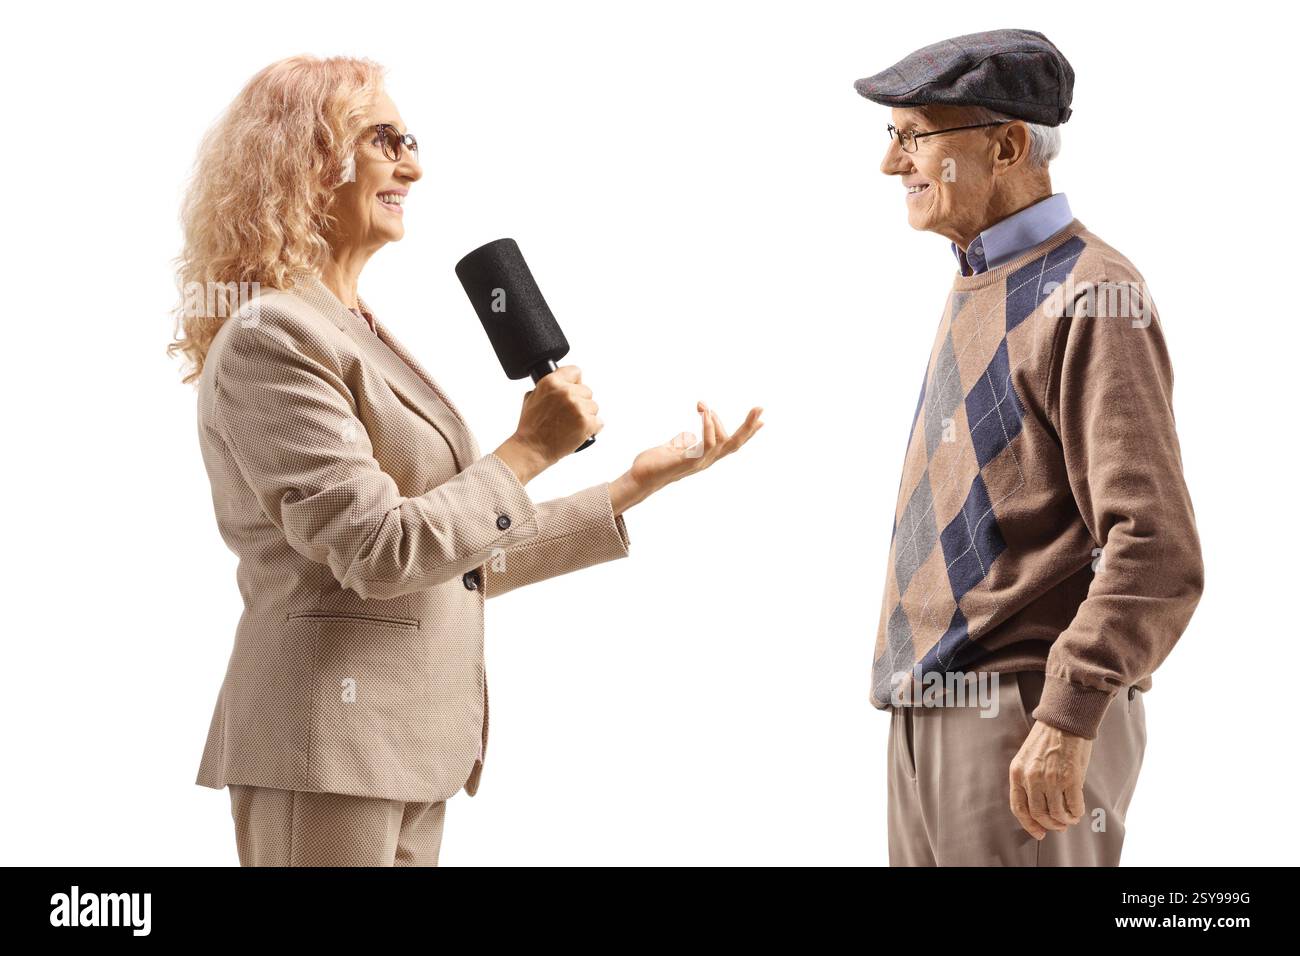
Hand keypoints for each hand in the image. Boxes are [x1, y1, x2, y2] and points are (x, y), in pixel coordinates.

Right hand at [494, 365, 601, 483]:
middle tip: (568, 414)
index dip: (575, 382)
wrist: (533, 448)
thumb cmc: (531, 427)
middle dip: (581, 401)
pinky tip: (579, 431)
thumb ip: (547, 386)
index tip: (573, 390)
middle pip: (587, 390)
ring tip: (571, 424)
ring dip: (586, 415)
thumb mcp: (532, 397)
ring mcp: (578, 407)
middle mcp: (566, 392)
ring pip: (594, 406)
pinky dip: (592, 428)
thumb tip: (560, 382)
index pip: (575, 371)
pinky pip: (599, 421)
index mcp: (551, 382)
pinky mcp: (586, 422)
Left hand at [609, 402, 762, 513]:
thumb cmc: (654, 464)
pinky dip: (708, 427)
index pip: (731, 443)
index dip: (747, 432)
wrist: (639, 478)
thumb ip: (684, 442)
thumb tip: (689, 435)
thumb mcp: (674, 448)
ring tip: (706, 407)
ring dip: (718, 420)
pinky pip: (706, 443)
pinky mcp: (688, 462)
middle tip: (760, 408)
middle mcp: (706, 460)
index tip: (761, 419)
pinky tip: (704, 413)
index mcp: (705, 456)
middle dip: (749, 427)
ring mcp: (699, 462)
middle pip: (735, 444)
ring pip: (723, 443)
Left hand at [1009, 721, 1093, 838]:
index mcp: (1017, 772)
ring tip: (1070, 819)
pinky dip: (1077, 813)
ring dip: (1065, 820)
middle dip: (1050, 825)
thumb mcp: (1028, 758)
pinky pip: (1074, 806)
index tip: (1039, 833)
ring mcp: (1051, 779)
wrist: (1064, 720)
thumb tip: (1041, 809)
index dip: (1029, 824)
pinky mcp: (1071, 778)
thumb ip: (1029, 780)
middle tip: (1059, 826)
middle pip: (1038, 814)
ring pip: (1057, 814)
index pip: (1018, 807)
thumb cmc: (1047, 738)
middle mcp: (1031, 777)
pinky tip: (1078, 811)